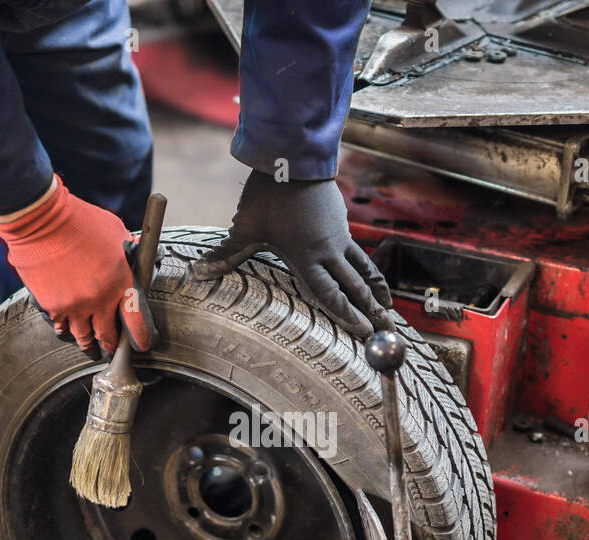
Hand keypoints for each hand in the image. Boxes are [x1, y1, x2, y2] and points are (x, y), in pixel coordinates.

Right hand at [0, 175, 151, 352]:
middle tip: (110, 349)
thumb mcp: (115, 231)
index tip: (141, 344)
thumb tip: (136, 253)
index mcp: (120, 283)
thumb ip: (128, 248)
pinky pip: (60, 325)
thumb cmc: (79, 220)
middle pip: (106, 334)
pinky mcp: (52, 306)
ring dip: (86, 340)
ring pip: (82, 335)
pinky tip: (65, 326)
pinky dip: (63, 326)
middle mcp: (98, 300)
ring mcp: (74, 306)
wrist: (41, 220)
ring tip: (88, 344)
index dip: (140, 337)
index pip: (135, 321)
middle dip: (109, 344)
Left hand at [190, 171, 394, 338]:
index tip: (363, 332)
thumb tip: (198, 272)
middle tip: (387, 333)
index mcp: (305, 256)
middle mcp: (328, 251)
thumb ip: (226, 253)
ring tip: (390, 312)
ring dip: (377, 293)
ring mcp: (339, 237)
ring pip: (364, 271)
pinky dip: (370, 272)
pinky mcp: (342, 225)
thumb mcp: (245, 226)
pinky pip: (360, 255)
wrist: (293, 157)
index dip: (346, 315)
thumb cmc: (268, 193)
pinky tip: (374, 282)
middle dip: (371, 312)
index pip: (330, 293)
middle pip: (354, 287)